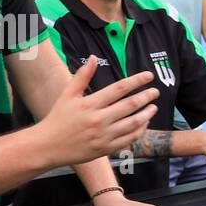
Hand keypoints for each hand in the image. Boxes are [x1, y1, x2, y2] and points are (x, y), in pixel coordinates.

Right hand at [36, 57, 158, 165]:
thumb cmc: (58, 118)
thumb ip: (82, 76)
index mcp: (90, 104)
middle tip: (155, 92)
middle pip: (130, 106)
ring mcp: (104, 136)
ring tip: (154, 107)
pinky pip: (129, 139)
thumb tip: (93, 57)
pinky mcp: (106, 149)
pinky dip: (139, 131)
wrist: (49, 146)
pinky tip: (144, 123)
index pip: (119, 89)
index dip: (136, 81)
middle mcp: (99, 120)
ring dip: (146, 114)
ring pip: (133, 124)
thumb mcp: (68, 95)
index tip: (149, 76)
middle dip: (146, 97)